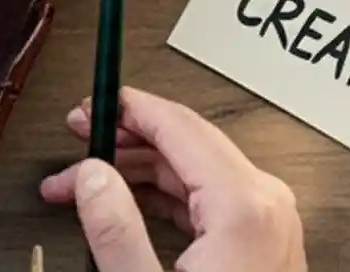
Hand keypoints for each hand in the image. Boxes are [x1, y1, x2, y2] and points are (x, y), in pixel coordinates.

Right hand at [40, 87, 305, 271]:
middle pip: (186, 142)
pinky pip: (207, 197)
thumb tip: (91, 177)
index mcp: (241, 205)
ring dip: (138, 169)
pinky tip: (126, 205)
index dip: (127, 110)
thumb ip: (115, 228)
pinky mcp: (264, 240)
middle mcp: (265, 204)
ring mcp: (269, 222)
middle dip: (124, 139)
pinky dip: (163, 194)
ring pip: (195, 169)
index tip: (91, 109)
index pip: (177, 126)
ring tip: (86, 183)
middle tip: (80, 138)